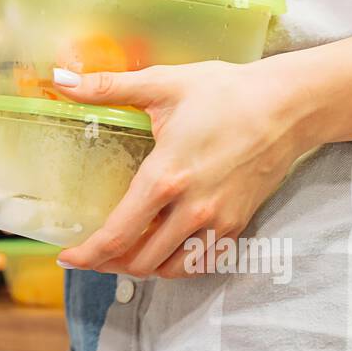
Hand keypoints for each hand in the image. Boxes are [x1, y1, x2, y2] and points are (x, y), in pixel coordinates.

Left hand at [52, 59, 313, 277]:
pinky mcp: (238, 224)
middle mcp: (191, 210)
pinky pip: (202, 261)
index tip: (67, 257)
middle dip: (109, 263)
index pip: (118, 235)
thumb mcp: (163, 83)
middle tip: (91, 252)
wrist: (289, 105)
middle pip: (140, 262)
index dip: (88, 254)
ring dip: (143, 266)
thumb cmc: (226, 91)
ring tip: (124, 252)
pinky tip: (164, 247)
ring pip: (172, 268)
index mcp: (165, 179)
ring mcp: (218, 221)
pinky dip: (178, 263)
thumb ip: (108, 87)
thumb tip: (62, 81)